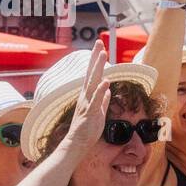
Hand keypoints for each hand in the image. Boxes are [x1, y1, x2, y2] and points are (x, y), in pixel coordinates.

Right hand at [59, 42, 110, 162]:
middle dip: (96, 58)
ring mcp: (87, 103)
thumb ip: (102, 100)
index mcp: (88, 95)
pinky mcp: (90, 113)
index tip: (100, 47)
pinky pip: (95, 100)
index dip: (96, 61)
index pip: (93, 74)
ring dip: (98, 68)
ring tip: (103, 55)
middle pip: (91, 73)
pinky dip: (100, 91)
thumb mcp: (99, 111)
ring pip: (93, 82)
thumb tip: (107, 90)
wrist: (78, 143)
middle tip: (99, 42)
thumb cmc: (88, 128)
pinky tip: (106, 82)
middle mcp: (85, 96)